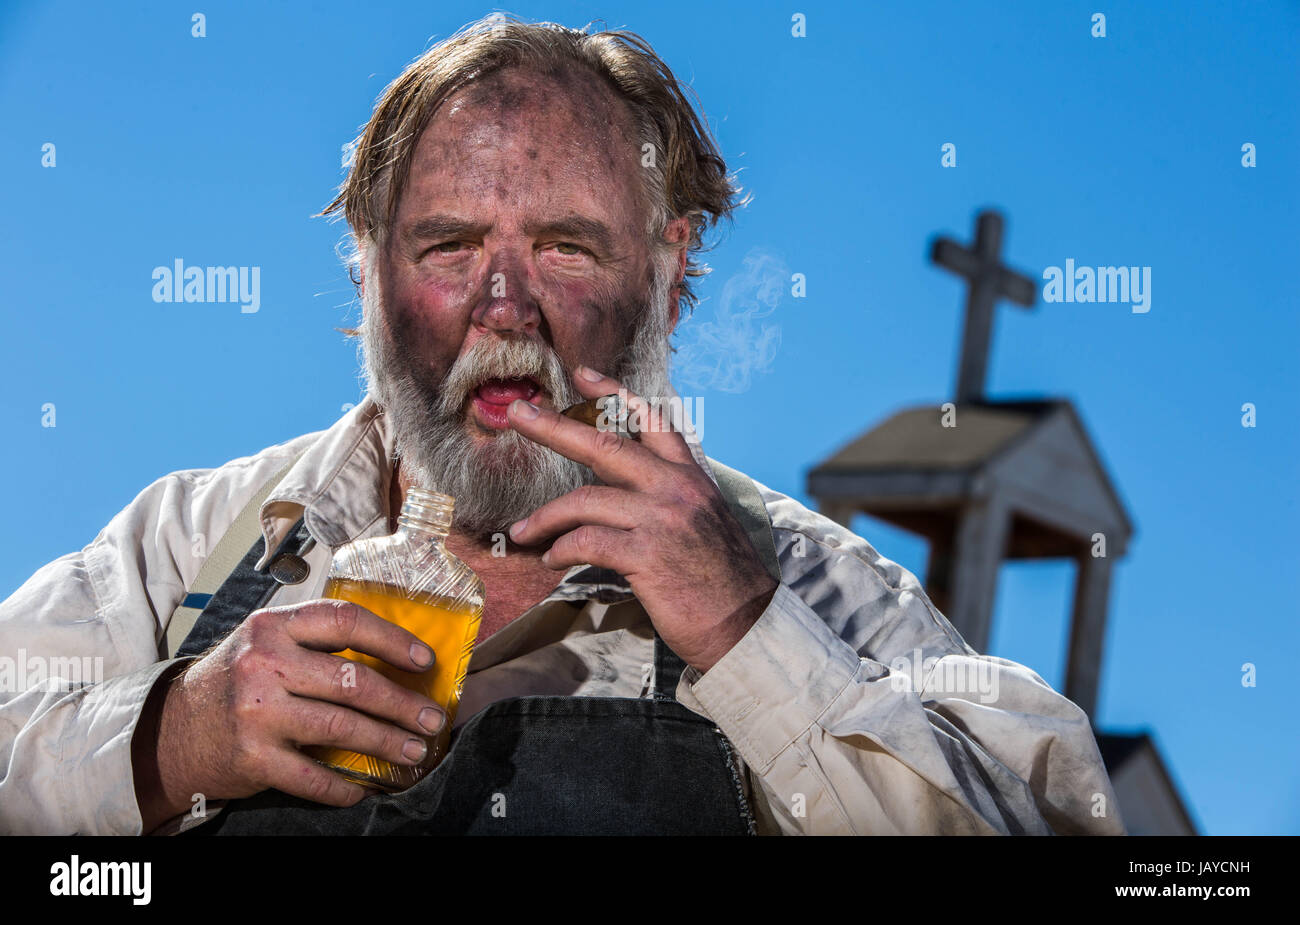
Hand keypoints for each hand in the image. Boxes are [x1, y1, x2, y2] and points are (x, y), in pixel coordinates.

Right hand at [131, 599, 445, 830]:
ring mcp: (258, 713)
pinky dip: (345, 786)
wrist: (172, 730)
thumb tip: (394, 656)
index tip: (424, 660)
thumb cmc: (235, 681)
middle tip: (432, 718)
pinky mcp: (253, 758)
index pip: (345, 621)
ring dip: (387, 743)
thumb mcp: (267, 643)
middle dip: (402, 703)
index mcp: (274, 626)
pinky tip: (366, 788)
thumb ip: (316, 641)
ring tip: (414, 751)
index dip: (392, 639)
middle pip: (353, 681)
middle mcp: (264, 664)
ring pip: (342, 727)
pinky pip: (314, 776)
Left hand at [505, 366, 778, 673]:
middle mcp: (675, 488)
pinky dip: (561, 550)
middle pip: (603, 444)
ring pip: (584, 500)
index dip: (614, 393)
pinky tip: (551, 559)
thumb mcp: (704, 521)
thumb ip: (668, 497)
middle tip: (519, 414)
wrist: (747, 624)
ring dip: (545, 517)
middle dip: (554, 427)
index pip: (650, 419)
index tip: (582, 374)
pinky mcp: (646, 556)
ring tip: (523, 532)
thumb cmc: (720, 580)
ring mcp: (661, 520)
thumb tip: (622, 493)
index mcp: (690, 476)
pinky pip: (586, 542)